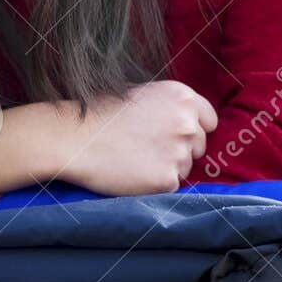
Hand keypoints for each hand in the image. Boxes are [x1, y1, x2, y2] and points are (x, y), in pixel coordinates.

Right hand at [57, 80, 217, 194]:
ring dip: (166, 168)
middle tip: (147, 150)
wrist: (73, 138)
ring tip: (135, 160)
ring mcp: (179, 152)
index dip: (193, 130)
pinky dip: (154, 184)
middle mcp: (187, 123)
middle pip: (198, 146)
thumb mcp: (140, 95)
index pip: (208, 121)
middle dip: (179, 150)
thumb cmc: (99, 115)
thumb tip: (185, 124)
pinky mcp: (167, 179)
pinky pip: (170, 186)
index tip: (175, 136)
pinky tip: (131, 173)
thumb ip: (168, 108)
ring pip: (185, 168)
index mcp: (182, 97)